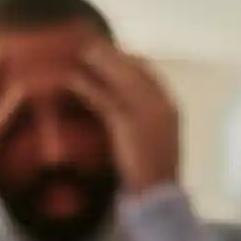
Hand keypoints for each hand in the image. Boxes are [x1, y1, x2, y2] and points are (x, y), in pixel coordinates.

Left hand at [67, 42, 178, 195]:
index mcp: (170, 107)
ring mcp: (147, 113)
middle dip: (109, 53)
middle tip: (86, 41)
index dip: (125, 58)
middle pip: (133, 67)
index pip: (147, 70)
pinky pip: (104, 99)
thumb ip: (144, 119)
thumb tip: (122, 105)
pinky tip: (71, 81)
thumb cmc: (154, 175)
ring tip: (77, 51)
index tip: (107, 51)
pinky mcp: (129, 125)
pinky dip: (86, 87)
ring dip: (97, 61)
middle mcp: (161, 104)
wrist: (159, 198)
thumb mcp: (154, 141)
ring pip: (119, 77)